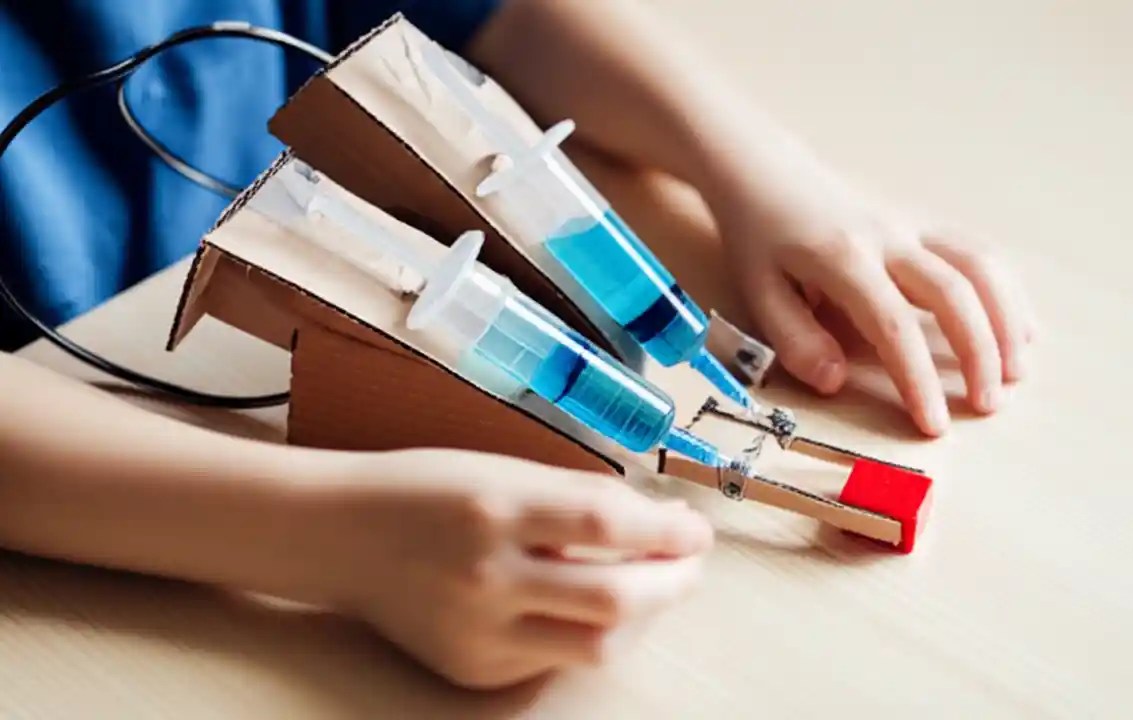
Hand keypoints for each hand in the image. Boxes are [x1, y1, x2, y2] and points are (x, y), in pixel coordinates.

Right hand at [295, 449, 711, 689]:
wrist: (340, 536)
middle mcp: (486, 575)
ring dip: (643, 618)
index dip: (669, 528)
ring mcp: (478, 632)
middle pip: (614, 599)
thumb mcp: (502, 470)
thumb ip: (578, 499)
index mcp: (496, 506)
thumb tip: (661, 527)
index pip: (609, 523)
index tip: (697, 527)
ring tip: (652, 588)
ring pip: (596, 646)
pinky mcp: (472, 670)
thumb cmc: (426, 490)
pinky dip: (588, 635)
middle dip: (673, 582)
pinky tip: (591, 609)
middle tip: (690, 564)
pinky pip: (555, 661)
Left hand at [709, 146, 1036, 436]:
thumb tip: (834, 382)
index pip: (893, 325)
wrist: (768, 171)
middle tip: (988, 405)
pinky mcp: (925, 223)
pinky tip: (1022, 328)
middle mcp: (888, 237)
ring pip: (979, 265)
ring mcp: (912, 225)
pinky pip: (978, 252)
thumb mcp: (758, 291)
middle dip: (979, 353)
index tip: (933, 423)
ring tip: (1016, 372)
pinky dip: (1007, 290)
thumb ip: (795, 339)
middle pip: (952, 293)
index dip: (918, 378)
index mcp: (843, 259)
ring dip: (1006, 320)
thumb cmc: (761, 237)